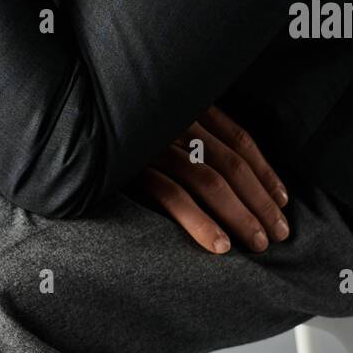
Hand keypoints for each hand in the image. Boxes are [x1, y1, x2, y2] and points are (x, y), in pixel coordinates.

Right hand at [125, 105, 289, 253]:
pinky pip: (173, 196)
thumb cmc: (118, 127)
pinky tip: (220, 246)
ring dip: (241, 215)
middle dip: (261, 200)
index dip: (266, 171)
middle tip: (280, 233)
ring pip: (210, 181)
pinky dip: (201, 223)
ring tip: (259, 243)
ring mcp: (155, 142)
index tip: (283, 200)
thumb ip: (189, 132)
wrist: (69, 127)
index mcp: (187, 105)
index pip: (239, 139)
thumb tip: (230, 170)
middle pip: (231, 163)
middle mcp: (175, 119)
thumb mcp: (160, 119)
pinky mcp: (132, 165)